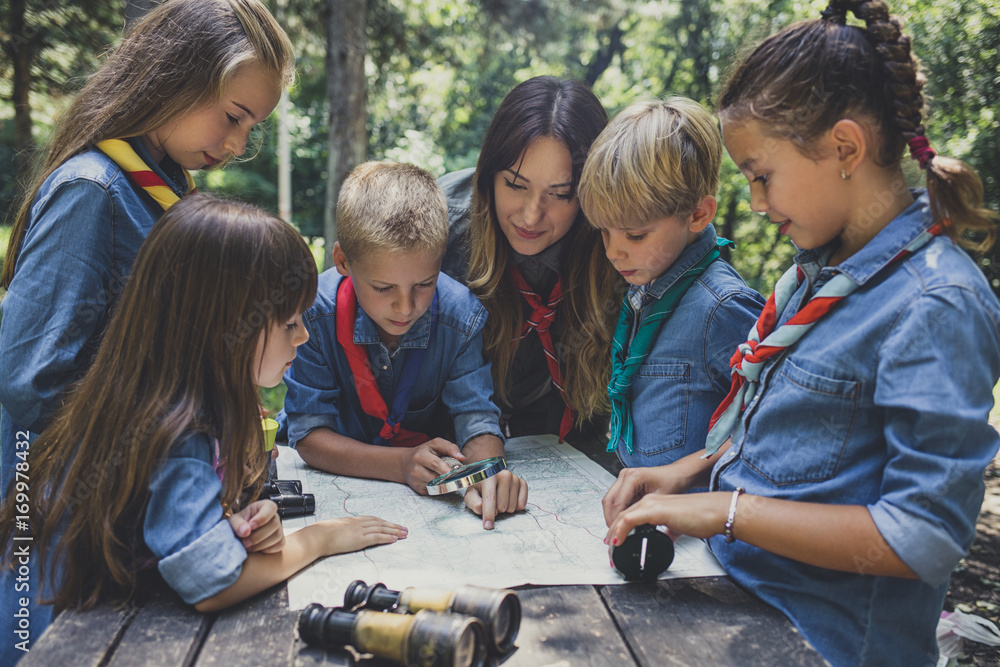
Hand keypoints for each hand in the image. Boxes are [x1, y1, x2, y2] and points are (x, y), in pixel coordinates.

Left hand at [228, 499, 284, 553]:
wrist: (241, 536)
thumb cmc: (239, 525)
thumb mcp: (234, 521)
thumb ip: (238, 524)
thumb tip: (246, 531)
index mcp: (265, 506)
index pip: (271, 508)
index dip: (262, 517)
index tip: (250, 526)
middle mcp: (275, 516)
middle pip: (274, 524)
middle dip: (258, 536)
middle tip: (245, 543)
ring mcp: (279, 529)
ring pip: (277, 536)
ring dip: (261, 544)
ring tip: (248, 547)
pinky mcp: (280, 540)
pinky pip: (279, 545)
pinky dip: (267, 550)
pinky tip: (256, 549)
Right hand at [316, 516, 407, 555]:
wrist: (319, 536)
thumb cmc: (323, 533)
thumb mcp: (335, 528)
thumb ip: (343, 530)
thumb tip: (343, 534)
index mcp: (353, 520)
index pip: (373, 520)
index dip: (384, 522)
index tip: (392, 524)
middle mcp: (359, 524)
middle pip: (380, 523)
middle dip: (393, 526)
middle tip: (404, 528)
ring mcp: (360, 531)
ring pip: (381, 529)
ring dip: (394, 531)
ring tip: (404, 534)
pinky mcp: (360, 540)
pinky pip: (376, 537)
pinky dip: (387, 537)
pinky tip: (394, 539)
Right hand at [399, 438, 464, 493]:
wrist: (405, 464)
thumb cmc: (424, 452)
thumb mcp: (435, 444)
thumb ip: (449, 447)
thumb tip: (462, 458)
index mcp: (419, 456)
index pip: (435, 464)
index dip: (446, 469)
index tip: (454, 471)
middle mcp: (416, 470)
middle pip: (437, 478)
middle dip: (448, 477)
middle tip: (456, 474)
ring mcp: (417, 482)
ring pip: (437, 486)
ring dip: (446, 482)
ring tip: (448, 476)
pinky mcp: (419, 490)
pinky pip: (435, 491)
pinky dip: (441, 487)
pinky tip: (441, 481)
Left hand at [464, 469, 527, 529]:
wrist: (490, 476)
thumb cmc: (479, 488)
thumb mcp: (471, 495)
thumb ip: (473, 502)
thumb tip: (481, 508)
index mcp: (489, 476)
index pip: (490, 498)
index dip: (489, 514)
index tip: (488, 526)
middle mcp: (504, 475)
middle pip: (502, 505)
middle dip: (496, 510)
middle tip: (492, 503)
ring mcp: (515, 479)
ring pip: (512, 506)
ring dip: (505, 509)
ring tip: (500, 500)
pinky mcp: (522, 483)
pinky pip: (522, 504)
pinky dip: (516, 507)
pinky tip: (509, 501)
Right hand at [602, 465, 693, 526]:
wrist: (677, 474)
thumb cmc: (672, 482)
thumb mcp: (659, 501)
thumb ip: (645, 514)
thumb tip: (634, 529)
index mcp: (633, 477)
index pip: (618, 503)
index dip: (617, 521)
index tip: (617, 534)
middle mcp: (626, 475)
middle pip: (609, 501)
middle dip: (610, 519)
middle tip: (613, 534)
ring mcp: (623, 478)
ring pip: (609, 500)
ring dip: (611, 515)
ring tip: (616, 530)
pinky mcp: (624, 483)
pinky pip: (615, 499)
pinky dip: (616, 511)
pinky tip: (621, 521)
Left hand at [604, 491, 730, 549]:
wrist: (713, 512)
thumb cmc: (701, 518)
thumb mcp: (678, 527)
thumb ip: (669, 531)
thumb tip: (666, 539)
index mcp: (652, 504)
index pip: (627, 516)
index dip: (617, 531)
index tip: (615, 545)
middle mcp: (648, 501)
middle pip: (620, 517)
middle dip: (612, 535)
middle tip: (610, 551)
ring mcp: (650, 504)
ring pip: (621, 518)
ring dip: (613, 536)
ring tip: (612, 551)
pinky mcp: (654, 510)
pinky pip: (629, 520)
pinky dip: (621, 532)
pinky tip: (618, 542)